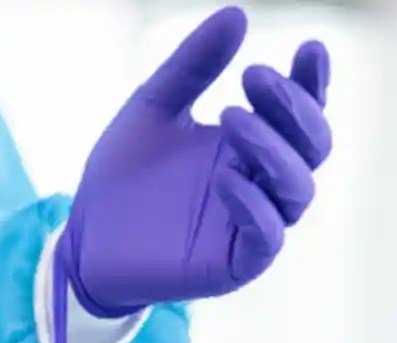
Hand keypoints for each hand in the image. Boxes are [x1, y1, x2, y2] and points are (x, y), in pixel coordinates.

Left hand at [59, 5, 332, 317]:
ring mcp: (252, 224)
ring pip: (296, 189)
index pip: (299, 112)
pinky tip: (225, 176)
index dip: (312, 83)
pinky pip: (266, 236)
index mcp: (251, 144)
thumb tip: (236, 14)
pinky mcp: (235, 264)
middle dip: (293, 109)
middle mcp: (262, 182)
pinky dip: (252, 205)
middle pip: (311, 147)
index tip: (309, 49)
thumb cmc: (123, 177)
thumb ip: (192, 68)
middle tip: (255, 77)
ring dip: (273, 149)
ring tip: (231, 116)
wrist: (84, 238)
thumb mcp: (153, 109)